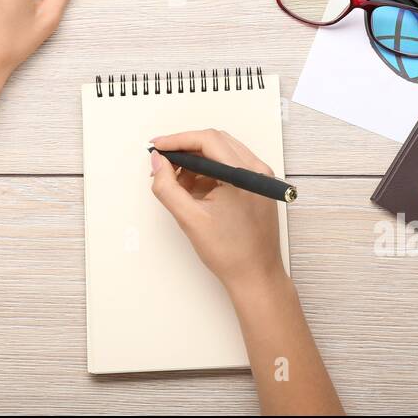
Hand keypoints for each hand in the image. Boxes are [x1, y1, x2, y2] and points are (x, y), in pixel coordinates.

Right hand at [149, 129, 286, 297]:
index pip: (207, 140)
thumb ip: (167, 187)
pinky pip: (230, 167)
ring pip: (222, 154)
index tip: (157, 147)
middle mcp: (257, 171)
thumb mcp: (190, 219)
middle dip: (185, 150)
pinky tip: (193, 189)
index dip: (177, 140)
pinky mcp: (257, 187)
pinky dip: (209, 172)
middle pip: (215, 142)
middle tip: (162, 163)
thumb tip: (157, 162)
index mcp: (244, 175)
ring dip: (196, 162)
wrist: (256, 277)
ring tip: (176, 182)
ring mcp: (260, 178)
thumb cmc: (231, 254)